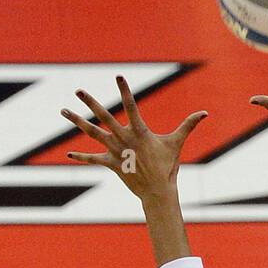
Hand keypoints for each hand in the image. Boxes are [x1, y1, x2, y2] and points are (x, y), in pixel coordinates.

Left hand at [62, 77, 206, 201]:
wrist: (157, 191)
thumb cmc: (168, 166)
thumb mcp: (176, 143)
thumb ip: (188, 125)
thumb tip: (205, 113)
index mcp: (139, 131)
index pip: (131, 105)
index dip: (124, 90)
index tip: (118, 76)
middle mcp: (124, 139)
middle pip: (104, 116)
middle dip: (90, 102)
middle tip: (78, 90)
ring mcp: (115, 151)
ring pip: (92, 133)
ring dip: (77, 121)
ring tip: (63, 111)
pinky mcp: (111, 164)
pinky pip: (93, 159)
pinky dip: (81, 157)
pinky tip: (68, 154)